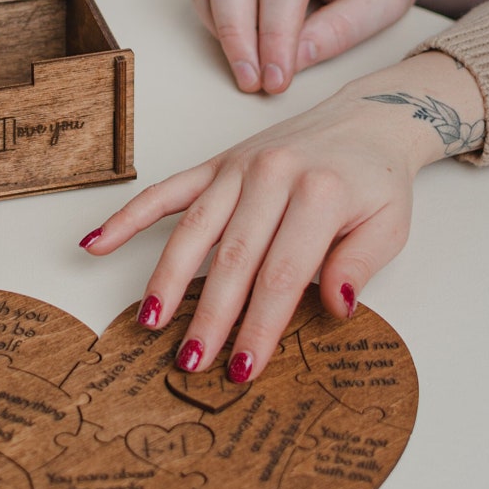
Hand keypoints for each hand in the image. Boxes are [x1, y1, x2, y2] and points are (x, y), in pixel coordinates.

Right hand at [80, 53, 483, 381]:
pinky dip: (128, 217)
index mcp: (318, 194)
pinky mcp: (217, 163)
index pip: (282, 275)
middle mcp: (272, 175)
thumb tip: (336, 308)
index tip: (244, 369)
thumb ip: (360, 265)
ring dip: (168, 279)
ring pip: (194, 229)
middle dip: (210, 316)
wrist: (368, 119)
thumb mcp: (390, 226)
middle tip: (191, 362)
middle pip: (233, 258)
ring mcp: (239, 167)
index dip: (260, 327)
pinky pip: (166, 192)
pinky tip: (97, 243)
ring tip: (151, 323)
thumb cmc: (376, 180)